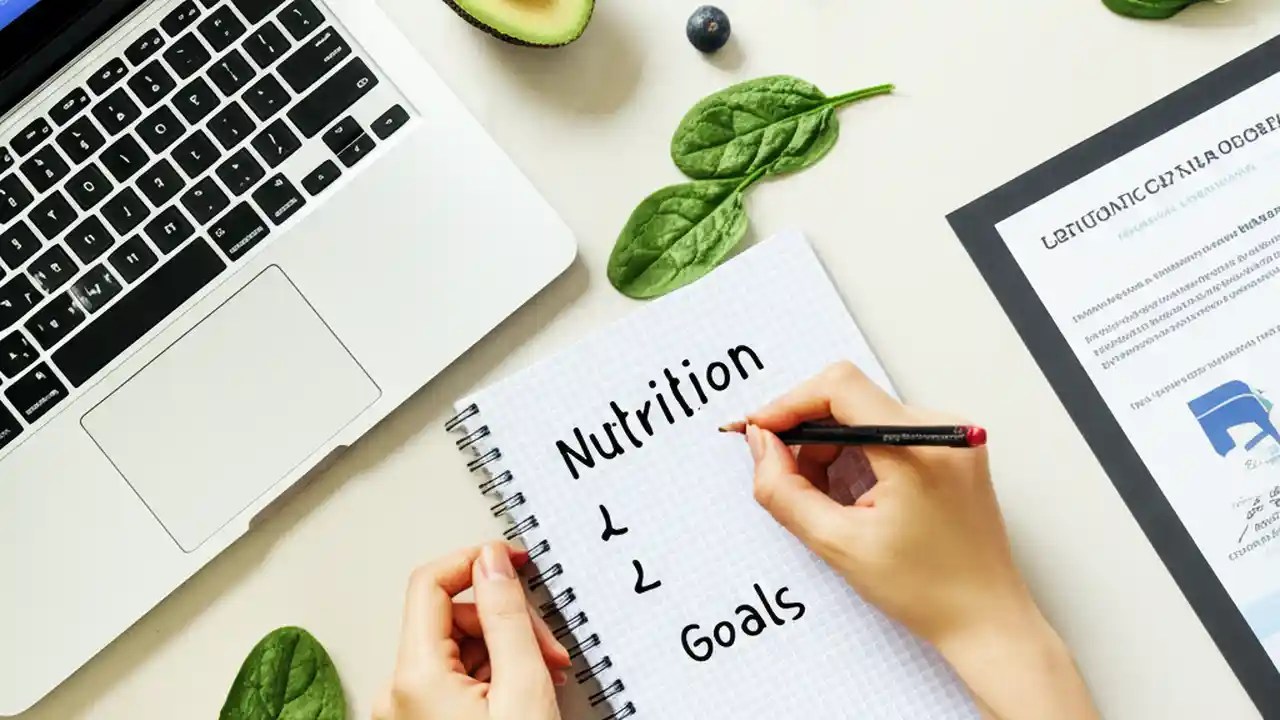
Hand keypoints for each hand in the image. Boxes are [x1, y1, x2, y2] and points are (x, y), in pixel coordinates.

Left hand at [373, 543, 571, 719]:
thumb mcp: (523, 686)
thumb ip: (506, 616)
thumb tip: (491, 561)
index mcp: (414, 678)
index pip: (430, 584)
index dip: (474, 561)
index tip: (510, 558)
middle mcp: (398, 693)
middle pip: (452, 619)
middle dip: (506, 623)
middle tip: (548, 649)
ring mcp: (409, 708)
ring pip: (459, 647)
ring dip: (506, 651)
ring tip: (544, 675)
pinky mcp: (424, 719)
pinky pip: (457, 676)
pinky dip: (494, 675)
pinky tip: (523, 690)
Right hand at [744, 361, 1097, 719]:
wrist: (986, 620)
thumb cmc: (926, 590)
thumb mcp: (838, 543)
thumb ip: (785, 490)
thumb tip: (761, 445)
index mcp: (919, 448)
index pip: (840, 387)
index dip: (790, 404)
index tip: (761, 432)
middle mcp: (942, 430)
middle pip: (850, 400)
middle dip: (809, 435)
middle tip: (789, 481)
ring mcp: (951, 437)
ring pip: (866, 416)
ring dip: (832, 448)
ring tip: (828, 502)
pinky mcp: (952, 449)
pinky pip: (888, 432)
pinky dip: (859, 456)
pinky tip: (856, 499)